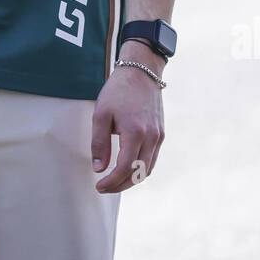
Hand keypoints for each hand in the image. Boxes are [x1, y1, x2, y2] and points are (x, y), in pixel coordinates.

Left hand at [91, 50, 165, 192]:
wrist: (142, 71)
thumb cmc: (118, 90)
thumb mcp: (101, 113)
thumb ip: (99, 143)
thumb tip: (99, 168)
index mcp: (135, 132)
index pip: (125, 168)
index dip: (111, 182)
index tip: (98, 186)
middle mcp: (151, 137)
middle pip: (138, 174)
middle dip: (120, 185)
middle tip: (104, 187)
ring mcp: (159, 136)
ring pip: (148, 169)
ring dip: (131, 180)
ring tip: (114, 180)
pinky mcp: (161, 133)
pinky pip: (152, 159)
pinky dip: (140, 169)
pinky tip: (128, 168)